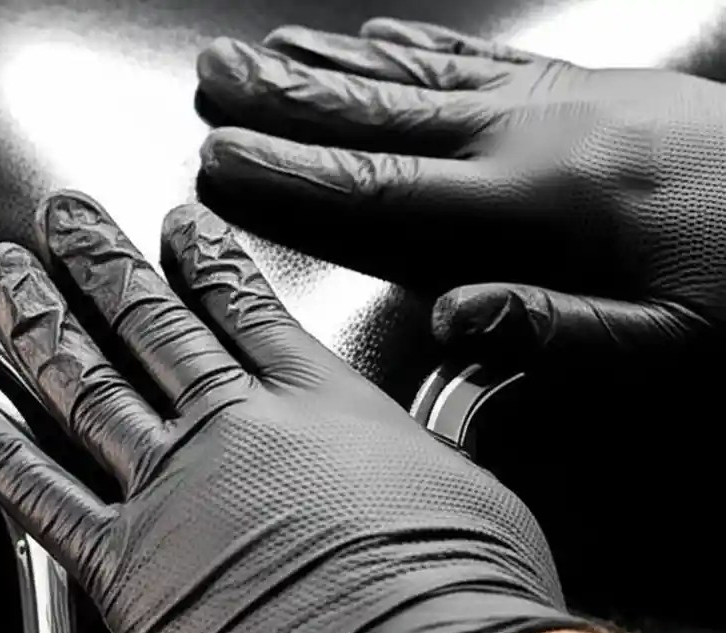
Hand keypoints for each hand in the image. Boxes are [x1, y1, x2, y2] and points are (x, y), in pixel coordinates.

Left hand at [0, 192, 585, 632]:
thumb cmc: (460, 602)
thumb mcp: (469, 496)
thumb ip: (423, 453)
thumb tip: (433, 443)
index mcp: (317, 406)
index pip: (244, 309)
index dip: (203, 260)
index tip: (174, 225)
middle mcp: (231, 430)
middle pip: (148, 324)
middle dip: (101, 262)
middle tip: (65, 215)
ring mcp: (169, 490)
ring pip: (82, 382)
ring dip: (35, 320)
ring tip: (0, 270)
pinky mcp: (123, 564)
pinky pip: (36, 492)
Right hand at [196, 18, 725, 367]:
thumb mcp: (677, 341)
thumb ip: (560, 332)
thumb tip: (454, 319)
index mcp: (541, 207)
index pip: (382, 189)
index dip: (289, 174)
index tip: (220, 158)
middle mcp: (533, 135)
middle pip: (378, 114)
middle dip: (283, 100)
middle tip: (213, 78)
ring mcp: (556, 99)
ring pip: (414, 73)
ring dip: (328, 62)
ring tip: (264, 48)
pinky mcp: (582, 83)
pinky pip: (473, 55)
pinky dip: (411, 44)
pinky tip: (372, 34)